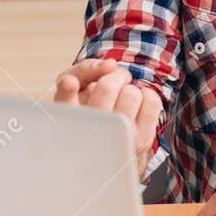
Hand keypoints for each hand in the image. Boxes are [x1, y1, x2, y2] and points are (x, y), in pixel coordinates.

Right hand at [53, 58, 162, 174]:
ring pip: (131, 93)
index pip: (65, 101)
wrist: (110, 150)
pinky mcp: (142, 140)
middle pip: (107, 87)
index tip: (70, 83)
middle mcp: (91, 133)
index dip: (68, 88)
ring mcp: (119, 139)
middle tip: (114, 82)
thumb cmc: (92, 111)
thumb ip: (85, 70)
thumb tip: (109, 65)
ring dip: (129, 89)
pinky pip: (151, 100)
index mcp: (68, 118)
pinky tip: (136, 106)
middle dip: (115, 77)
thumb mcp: (77, 87)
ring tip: (123, 98)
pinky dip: (146, 95)